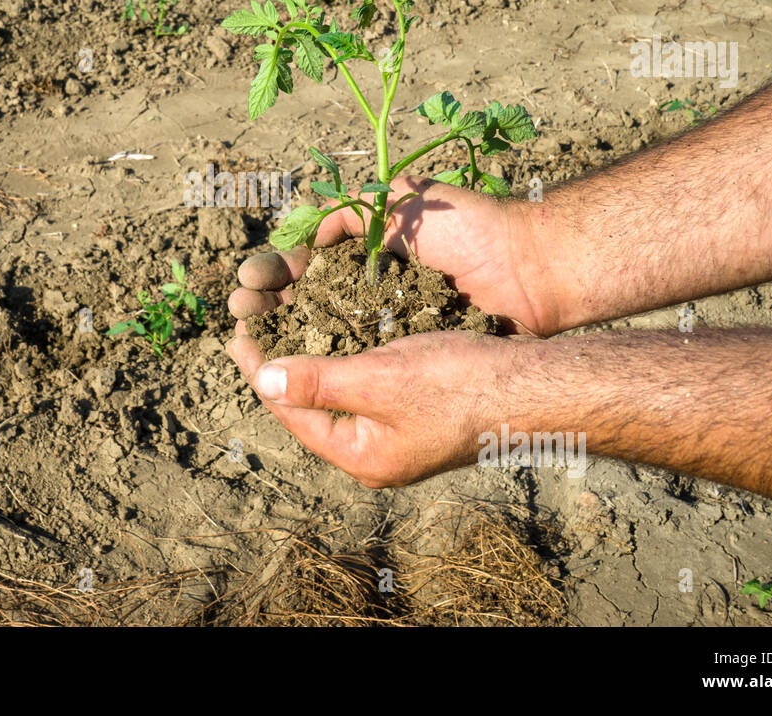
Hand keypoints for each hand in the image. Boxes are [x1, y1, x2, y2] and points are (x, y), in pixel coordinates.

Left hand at [225, 175, 550, 485]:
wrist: (534, 385)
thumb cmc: (461, 385)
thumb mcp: (380, 381)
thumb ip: (320, 383)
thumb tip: (263, 383)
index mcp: (361, 456)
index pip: (291, 412)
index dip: (260, 371)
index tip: (237, 334)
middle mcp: (375, 449)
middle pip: (309, 403)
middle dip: (280, 361)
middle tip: (254, 321)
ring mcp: (397, 430)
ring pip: (336, 388)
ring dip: (308, 351)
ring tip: (283, 316)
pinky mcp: (416, 405)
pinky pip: (364, 378)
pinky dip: (343, 349)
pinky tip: (334, 320)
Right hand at [227, 175, 555, 336]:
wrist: (533, 268)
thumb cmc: (473, 229)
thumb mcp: (403, 201)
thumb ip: (351, 211)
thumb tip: (306, 235)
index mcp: (372, 251)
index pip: (309, 265)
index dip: (275, 271)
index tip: (248, 278)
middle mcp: (376, 290)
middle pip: (309, 301)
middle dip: (270, 304)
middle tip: (240, 309)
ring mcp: (392, 324)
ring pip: (327, 333)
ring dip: (287, 334)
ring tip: (254, 333)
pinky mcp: (412, 353)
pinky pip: (362, 359)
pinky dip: (327, 360)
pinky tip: (294, 363)